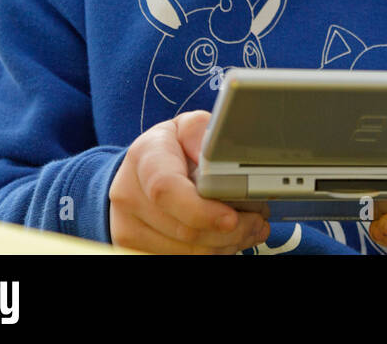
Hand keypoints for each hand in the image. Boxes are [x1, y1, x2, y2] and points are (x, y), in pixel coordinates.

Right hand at [108, 110, 269, 253]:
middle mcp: (129, 194)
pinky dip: (213, 251)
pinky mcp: (135, 247)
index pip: (166, 189)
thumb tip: (216, 154)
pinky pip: (182, 259)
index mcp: (144, 158)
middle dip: (230, 231)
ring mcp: (128, 225)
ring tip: (249, 228)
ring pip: (186, 251)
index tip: (232, 218)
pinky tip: (229, 237)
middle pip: (183, 229)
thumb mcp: (188, 126)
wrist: (140, 169)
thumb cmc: (171, 147)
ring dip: (226, 244)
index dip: (201, 210)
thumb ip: (202, 134)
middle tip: (258, 221)